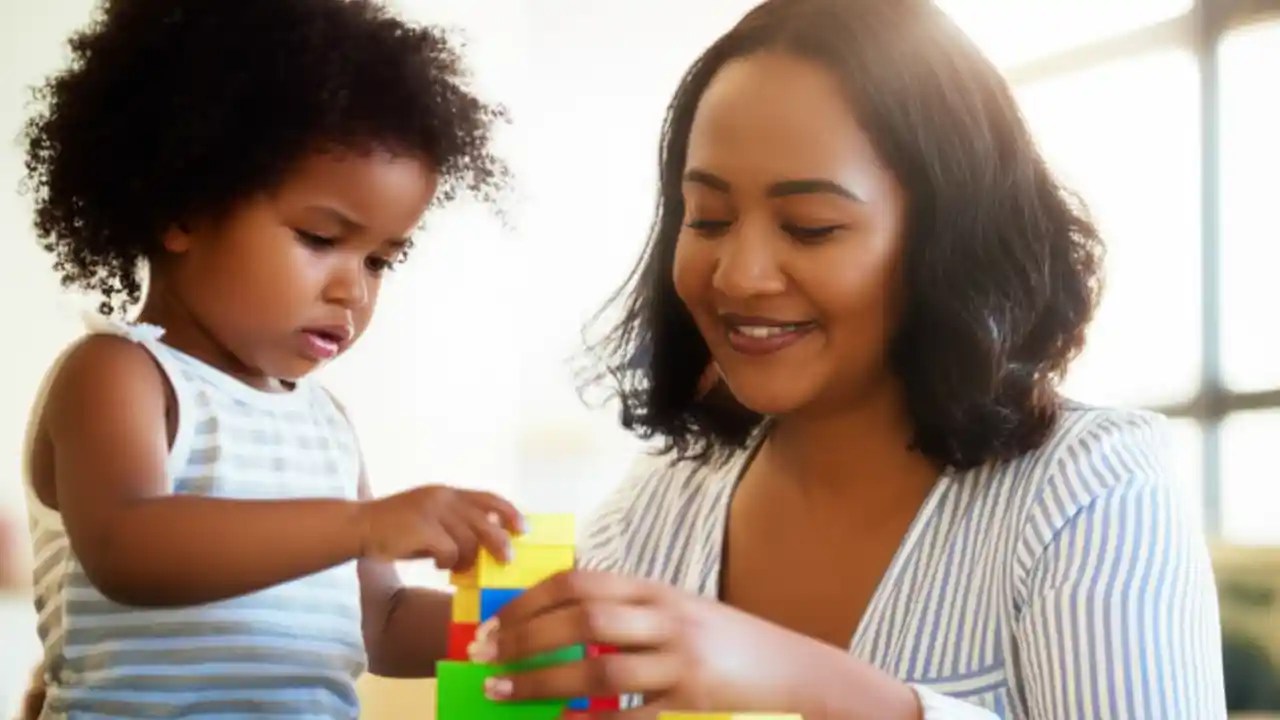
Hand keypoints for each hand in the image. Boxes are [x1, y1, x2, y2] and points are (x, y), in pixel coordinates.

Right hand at [357, 485, 522, 569]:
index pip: (488, 498)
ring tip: (458, 568)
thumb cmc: (398, 530)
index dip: (509, 512)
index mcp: (448, 493)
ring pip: (468, 540)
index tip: (523, 528)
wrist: (360, 527)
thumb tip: (486, 547)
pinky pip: (449, 551)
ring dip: (467, 559)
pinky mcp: (422, 527)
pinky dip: (448, 562)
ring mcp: (432, 511)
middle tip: (506, 560)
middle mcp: (443, 497)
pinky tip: (439, 566)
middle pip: (486, 520)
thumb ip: (456, 528)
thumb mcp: (431, 523)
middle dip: (500, 542)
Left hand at [467, 569, 828, 715]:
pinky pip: (630, 717)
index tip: (492, 622)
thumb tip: (558, 623)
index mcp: (656, 589)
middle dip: (524, 637)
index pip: (579, 582)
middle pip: (582, 619)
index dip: (528, 601)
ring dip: (542, 681)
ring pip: (598, 669)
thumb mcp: (679, 611)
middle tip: (484, 656)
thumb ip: (629, 612)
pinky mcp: (693, 704)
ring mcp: (681, 661)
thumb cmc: (728, 642)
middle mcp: (666, 618)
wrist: (796, 670)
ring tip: (504, 692)